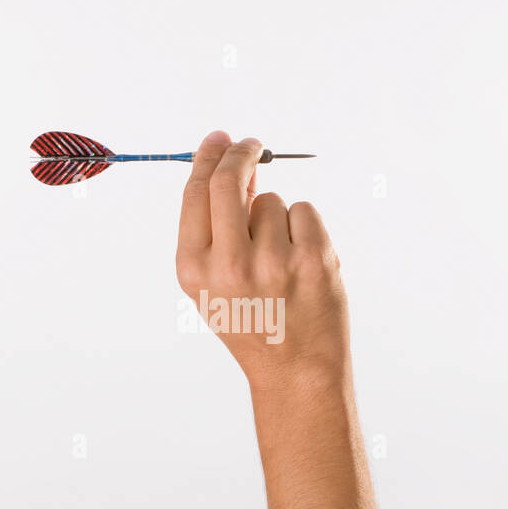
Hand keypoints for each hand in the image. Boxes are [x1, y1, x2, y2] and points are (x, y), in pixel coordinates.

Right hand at [176, 131, 349, 392]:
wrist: (294, 369)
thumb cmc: (252, 320)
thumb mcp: (213, 282)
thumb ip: (214, 227)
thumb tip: (229, 163)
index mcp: (194, 270)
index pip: (196, 193)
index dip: (208, 157)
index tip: (220, 139)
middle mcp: (229, 265)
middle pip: (229, 180)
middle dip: (241, 152)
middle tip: (252, 145)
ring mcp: (273, 262)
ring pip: (271, 200)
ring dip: (276, 218)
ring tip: (279, 260)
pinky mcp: (313, 259)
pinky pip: (303, 212)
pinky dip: (303, 228)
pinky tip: (301, 263)